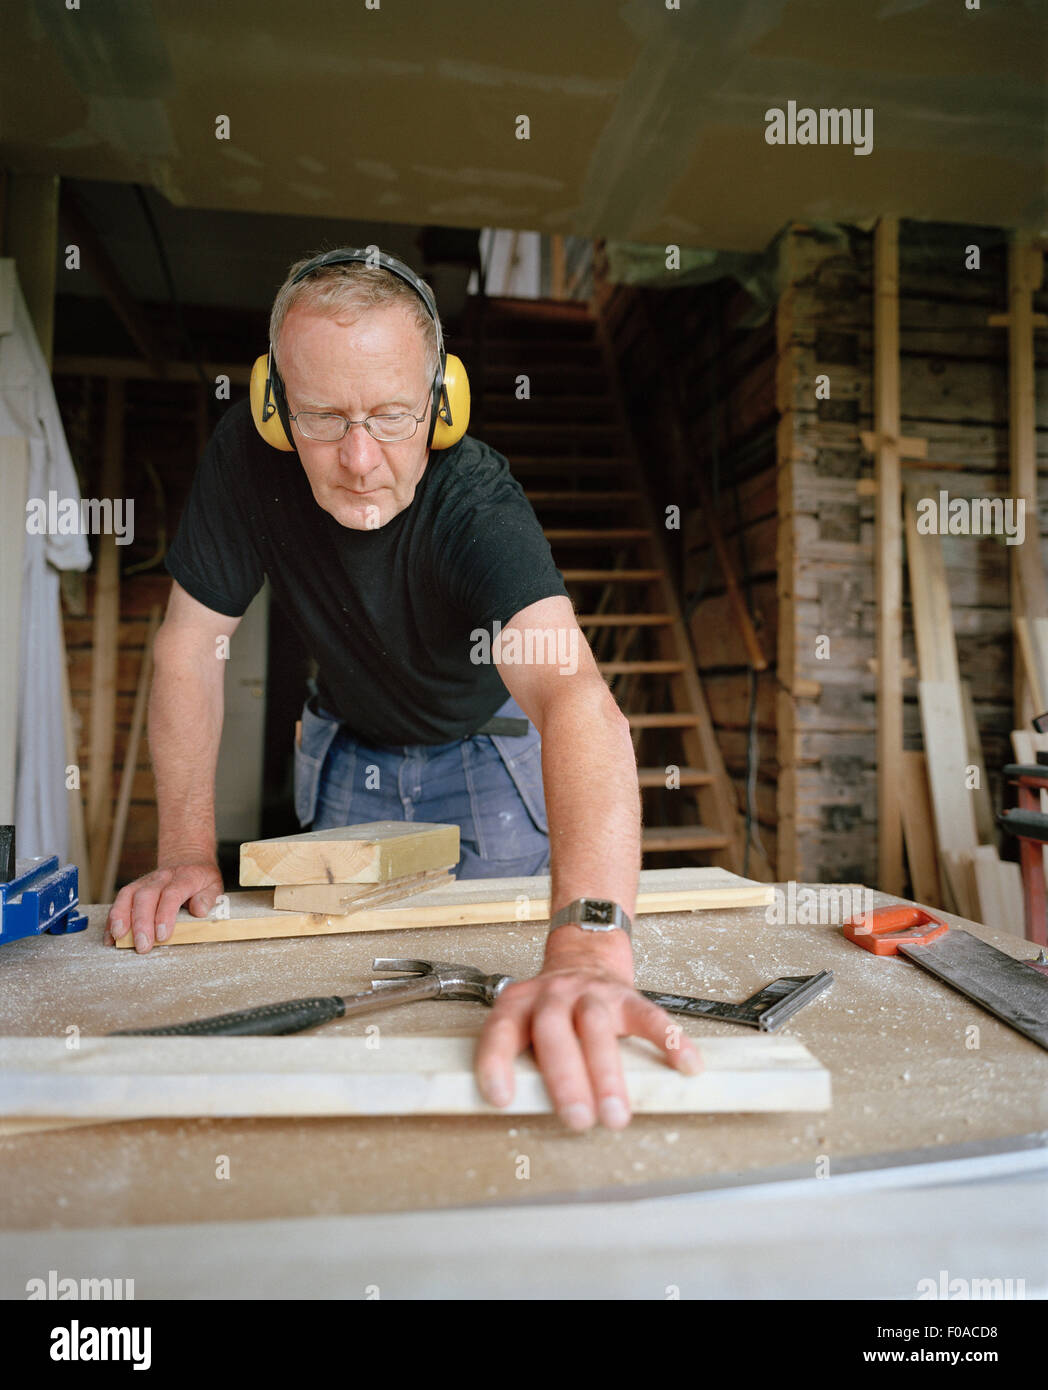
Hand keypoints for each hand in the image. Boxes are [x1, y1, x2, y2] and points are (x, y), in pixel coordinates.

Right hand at [105, 859, 222, 952]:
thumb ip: (208, 898)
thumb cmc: (200, 878)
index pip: (172, 894)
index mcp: (185, 877)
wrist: (187, 858)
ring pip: (129, 895)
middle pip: (146, 896)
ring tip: (118, 937)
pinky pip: (120, 900)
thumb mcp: (214, 884)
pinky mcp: (135, 887)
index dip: (165, 914)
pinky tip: (110, 935)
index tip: (162, 935)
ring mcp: (146, 881)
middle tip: (142, 945)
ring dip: (121, 917)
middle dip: (142, 922)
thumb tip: (199, 911)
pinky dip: (112, 918)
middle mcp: (162, 877)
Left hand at [475, 932, 702, 1131]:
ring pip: (596, 1028)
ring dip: (606, 1074)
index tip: (501, 1098)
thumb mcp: (524, 1022)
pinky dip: (671, 1042)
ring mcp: (592, 994)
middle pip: (554, 1032)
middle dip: (565, 1078)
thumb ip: (522, 1058)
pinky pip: (650, 1018)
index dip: (496, 1062)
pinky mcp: (627, 998)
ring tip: (616, 1115)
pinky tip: (686, 1065)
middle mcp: (553, 996)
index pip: (501, 1031)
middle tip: (577, 1119)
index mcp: (519, 1004)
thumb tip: (521, 1110)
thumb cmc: (551, 1006)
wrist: (584, 955)